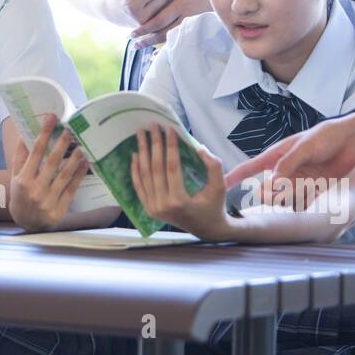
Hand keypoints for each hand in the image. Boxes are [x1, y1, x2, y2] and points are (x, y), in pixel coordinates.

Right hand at [9, 114, 88, 231]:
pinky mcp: (59, 209)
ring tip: (81, 145)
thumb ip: (20, 156)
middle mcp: (35, 189)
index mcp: (23, 179)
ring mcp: (48, 200)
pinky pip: (71, 189)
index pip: (34, 152)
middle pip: (51, 162)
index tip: (51, 118)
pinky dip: (78, 176)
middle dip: (61, 144)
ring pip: (64, 176)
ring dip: (74, 159)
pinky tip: (85, 164)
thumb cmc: (21, 195)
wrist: (27, 224)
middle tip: (70, 129)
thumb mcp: (15, 176)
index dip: (43, 134)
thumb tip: (25, 132)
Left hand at [130, 0, 210, 45]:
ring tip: (141, 46)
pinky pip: (181, 36)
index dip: (146, 28)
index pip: (161, 19)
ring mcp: (192, 24)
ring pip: (171, 36)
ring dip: (154, 42)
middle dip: (146, 38)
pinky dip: (168, 42)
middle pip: (163, 32)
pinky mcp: (197, 26)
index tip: (133, 32)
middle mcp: (186, 17)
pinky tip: (159, 45)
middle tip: (133, 44)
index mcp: (183, 5)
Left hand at [130, 122, 230, 240]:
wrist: (206, 229)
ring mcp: (152, 208)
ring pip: (144, 175)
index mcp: (179, 201)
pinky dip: (135, 169)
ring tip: (141, 134)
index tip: (169, 129)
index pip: (172, 167)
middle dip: (154, 144)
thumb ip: (213, 166)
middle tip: (152, 126)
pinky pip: (138, 186)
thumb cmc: (214, 206)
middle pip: (155, 168)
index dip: (170, 146)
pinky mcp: (148, 209)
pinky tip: (136, 153)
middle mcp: (162, 205)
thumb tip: (199, 147)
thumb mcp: (219, 186)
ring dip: (142, 152)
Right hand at [223, 113, 354, 198]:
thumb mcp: (303, 148)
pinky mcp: (310, 191)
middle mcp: (281, 172)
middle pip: (266, 192)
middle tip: (280, 190)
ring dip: (291, 198)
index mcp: (274, 157)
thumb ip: (287, 165)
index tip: (218, 186)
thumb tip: (272, 183)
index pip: (248, 168)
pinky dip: (304, 202)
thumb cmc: (323, 137)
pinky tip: (314, 190)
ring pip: (283, 201)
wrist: (350, 143)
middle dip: (271, 195)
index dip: (233, 178)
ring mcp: (295, 183)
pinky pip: (299, 204)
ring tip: (306, 185)